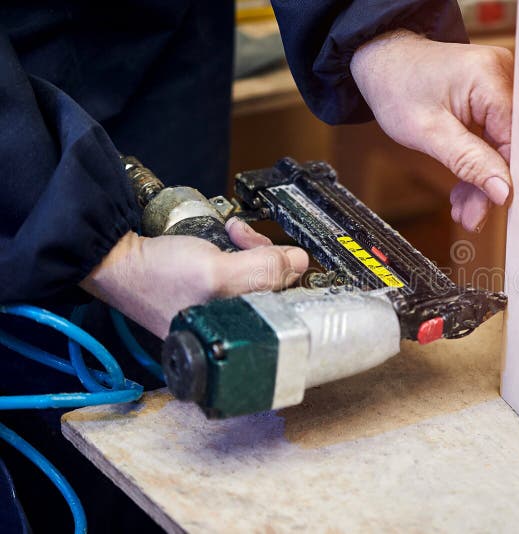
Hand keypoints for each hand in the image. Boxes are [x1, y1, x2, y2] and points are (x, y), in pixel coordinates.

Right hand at [80, 219, 308, 338]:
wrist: (117, 259)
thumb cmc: (155, 277)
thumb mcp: (217, 273)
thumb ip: (263, 270)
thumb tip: (299, 263)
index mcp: (231, 341)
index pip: (283, 312)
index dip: (287, 280)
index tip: (286, 257)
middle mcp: (229, 328)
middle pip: (275, 289)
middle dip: (268, 258)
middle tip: (249, 241)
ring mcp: (222, 309)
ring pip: (261, 274)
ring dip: (255, 248)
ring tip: (236, 234)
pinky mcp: (213, 290)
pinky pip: (243, 268)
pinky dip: (242, 248)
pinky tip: (231, 235)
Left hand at [351, 30, 512, 231]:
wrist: (383, 62)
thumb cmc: (397, 87)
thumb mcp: (429, 133)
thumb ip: (468, 162)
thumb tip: (503, 192)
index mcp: (489, 78)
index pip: (515, 139)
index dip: (507, 178)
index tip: (492, 209)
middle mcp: (503, 75)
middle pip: (511, 144)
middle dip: (490, 185)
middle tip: (473, 217)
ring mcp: (500, 85)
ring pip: (504, 146)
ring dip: (483, 180)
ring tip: (465, 210)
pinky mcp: (493, 97)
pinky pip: (495, 138)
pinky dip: (479, 164)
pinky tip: (466, 191)